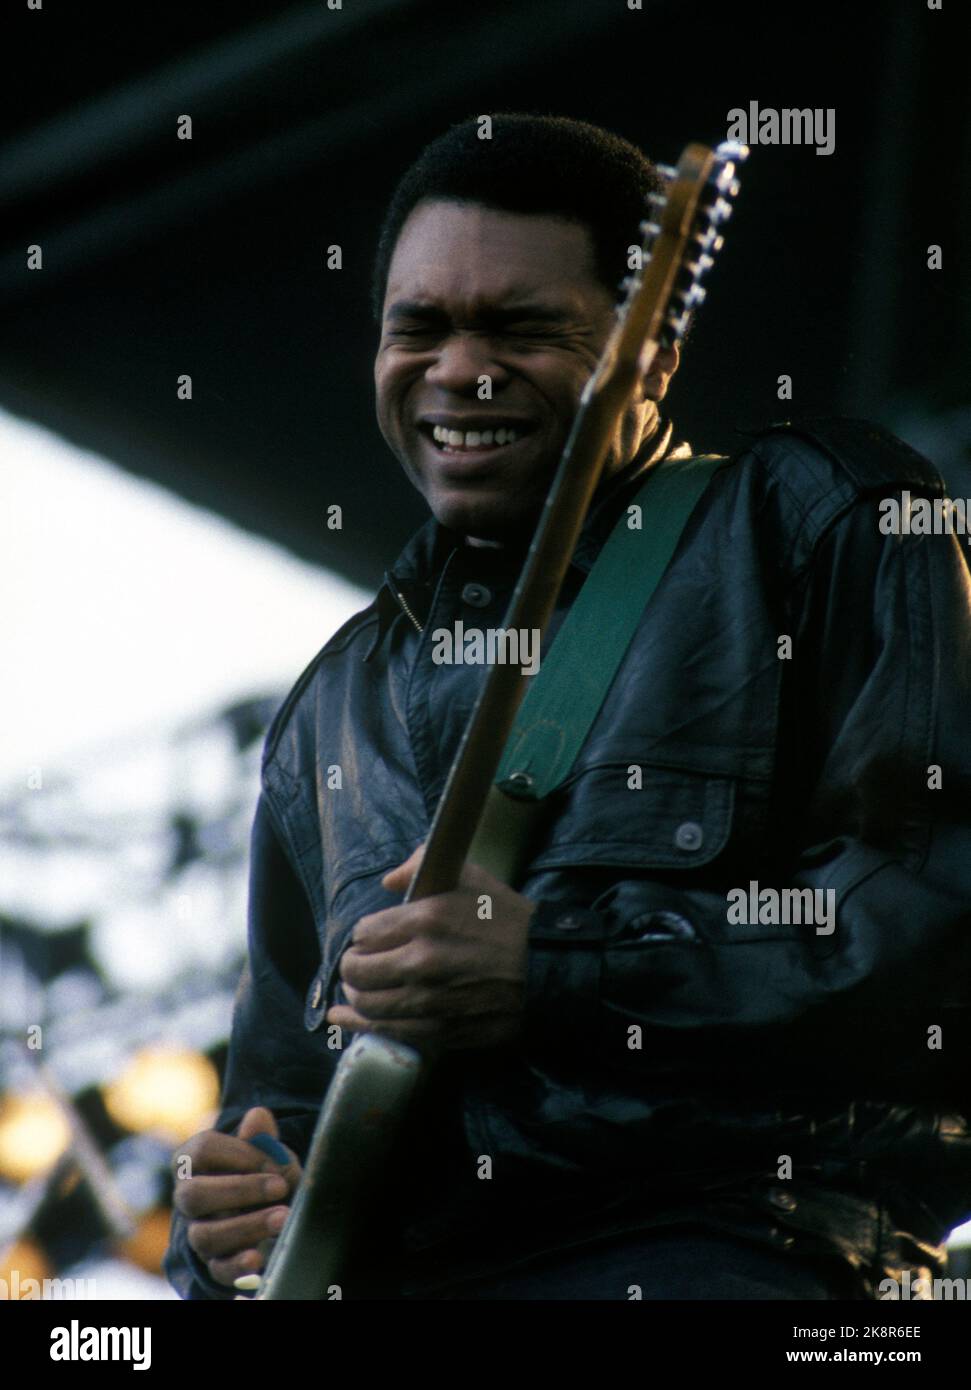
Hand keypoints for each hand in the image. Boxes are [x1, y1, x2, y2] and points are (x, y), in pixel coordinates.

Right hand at [172, 1106, 301, 1288]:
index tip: (274, 1160)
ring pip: (204, 1235)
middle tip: (280, 1186)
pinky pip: (217, 1268)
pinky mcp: (214, 1262)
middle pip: (193, 1196)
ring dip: (247, 1226)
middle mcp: (188, 1197)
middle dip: (240, 1190)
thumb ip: (262, 1137)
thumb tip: (258, 1117)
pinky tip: (259, 1257)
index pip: (201, 1150)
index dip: (240, 1153)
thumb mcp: (267, 1152)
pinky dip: (237, 1265)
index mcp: (194, 1160)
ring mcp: (197, 1231)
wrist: (268, 1208)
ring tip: (283, 1217)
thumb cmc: (264, 1173)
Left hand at [325, 844, 535, 1050]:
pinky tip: (345, 1021)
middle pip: (356, 971)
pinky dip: (361, 1026)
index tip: (372, 937)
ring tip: (358, 990)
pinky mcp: (440, 1030)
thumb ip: (422, 866)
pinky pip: (389, 1031)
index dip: (364, 935)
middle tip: (359, 963)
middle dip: (352, 966)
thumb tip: (387, 881)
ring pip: (367, 1005)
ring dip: (355, 997)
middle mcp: (421, 963)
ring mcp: (430, 1002)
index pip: (363, 933)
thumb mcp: (470, 877)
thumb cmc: (508, 920)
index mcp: (426, 920)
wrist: (548, 967)